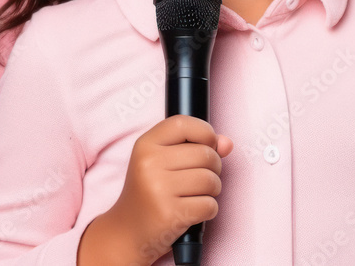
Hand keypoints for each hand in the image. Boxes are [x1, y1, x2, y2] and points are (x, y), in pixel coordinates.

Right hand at [106, 114, 233, 263]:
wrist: (127, 232)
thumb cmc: (149, 193)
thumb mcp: (163, 162)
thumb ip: (196, 146)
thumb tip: (227, 143)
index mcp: (145, 145)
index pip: (182, 123)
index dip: (204, 132)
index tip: (208, 145)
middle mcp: (149, 163)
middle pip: (205, 154)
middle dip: (214, 167)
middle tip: (201, 178)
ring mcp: (158, 189)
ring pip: (211, 180)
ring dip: (213, 190)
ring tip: (197, 194)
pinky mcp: (170, 214)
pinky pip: (209, 205)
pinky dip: (209, 210)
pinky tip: (193, 212)